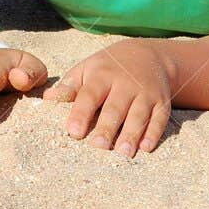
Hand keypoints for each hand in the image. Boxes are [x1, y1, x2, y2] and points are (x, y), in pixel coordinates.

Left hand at [43, 40, 171, 156]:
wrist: (148, 55)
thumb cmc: (108, 68)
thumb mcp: (88, 69)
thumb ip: (70, 85)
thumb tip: (47, 98)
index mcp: (102, 75)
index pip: (90, 95)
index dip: (81, 113)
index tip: (73, 131)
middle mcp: (125, 84)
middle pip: (115, 108)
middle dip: (107, 127)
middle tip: (98, 146)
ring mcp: (146, 93)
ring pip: (139, 115)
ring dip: (131, 134)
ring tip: (123, 153)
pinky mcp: (162, 102)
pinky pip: (159, 118)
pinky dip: (154, 133)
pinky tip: (146, 148)